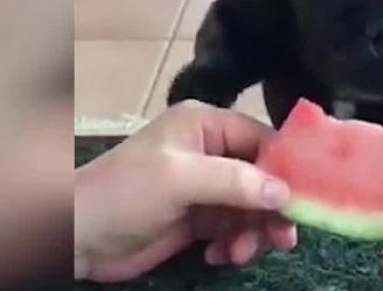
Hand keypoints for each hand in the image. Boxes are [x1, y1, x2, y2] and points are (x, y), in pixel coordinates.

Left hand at [74, 105, 295, 281]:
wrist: (75, 237)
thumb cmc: (124, 192)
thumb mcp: (180, 179)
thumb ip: (235, 182)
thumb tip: (285, 192)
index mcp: (205, 125)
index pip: (261, 138)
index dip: (286, 167)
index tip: (307, 197)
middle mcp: (209, 152)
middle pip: (261, 177)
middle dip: (271, 208)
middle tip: (283, 238)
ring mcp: (203, 187)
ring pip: (250, 208)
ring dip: (252, 232)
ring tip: (240, 252)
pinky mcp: (196, 219)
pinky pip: (232, 229)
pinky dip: (233, 244)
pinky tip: (219, 256)